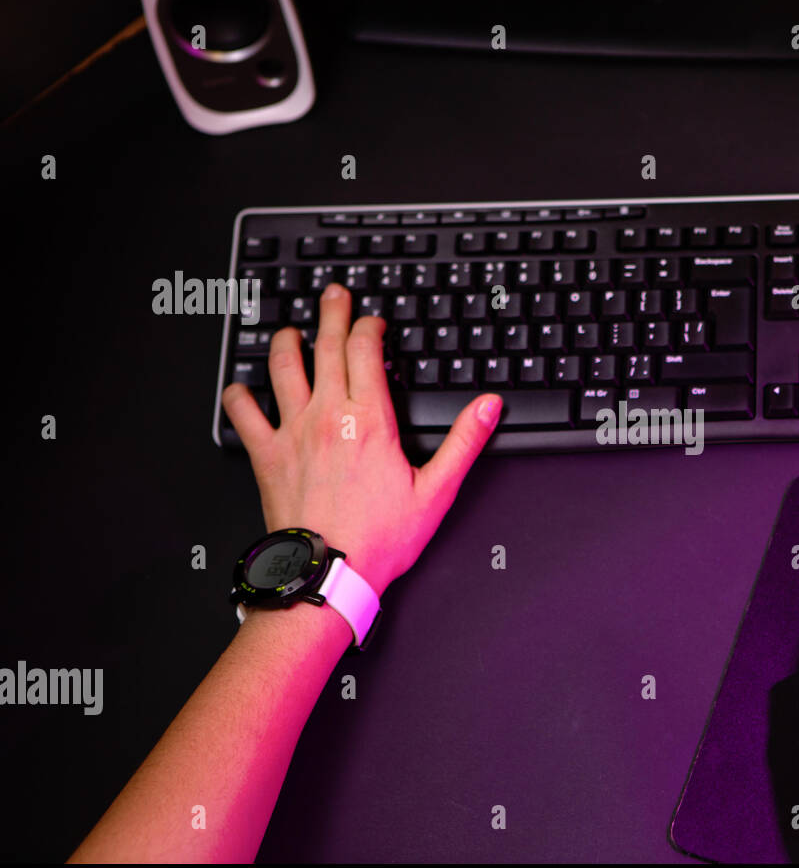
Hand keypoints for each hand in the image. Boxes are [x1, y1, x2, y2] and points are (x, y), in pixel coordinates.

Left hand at [220, 283, 500, 594]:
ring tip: (291, 330)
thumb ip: (464, 442)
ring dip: (286, 341)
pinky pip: (243, 414)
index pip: (365, 350)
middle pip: (325, 345)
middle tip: (333, 294)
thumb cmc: (379, 538)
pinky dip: (240, 395)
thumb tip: (488, 407)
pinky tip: (242, 388)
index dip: (369, 326)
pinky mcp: (266, 455)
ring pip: (282, 367)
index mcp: (369, 420)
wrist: (329, 573)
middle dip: (331, 313)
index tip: (374, 321)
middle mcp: (327, 416)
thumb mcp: (436, 490)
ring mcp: (293, 432)